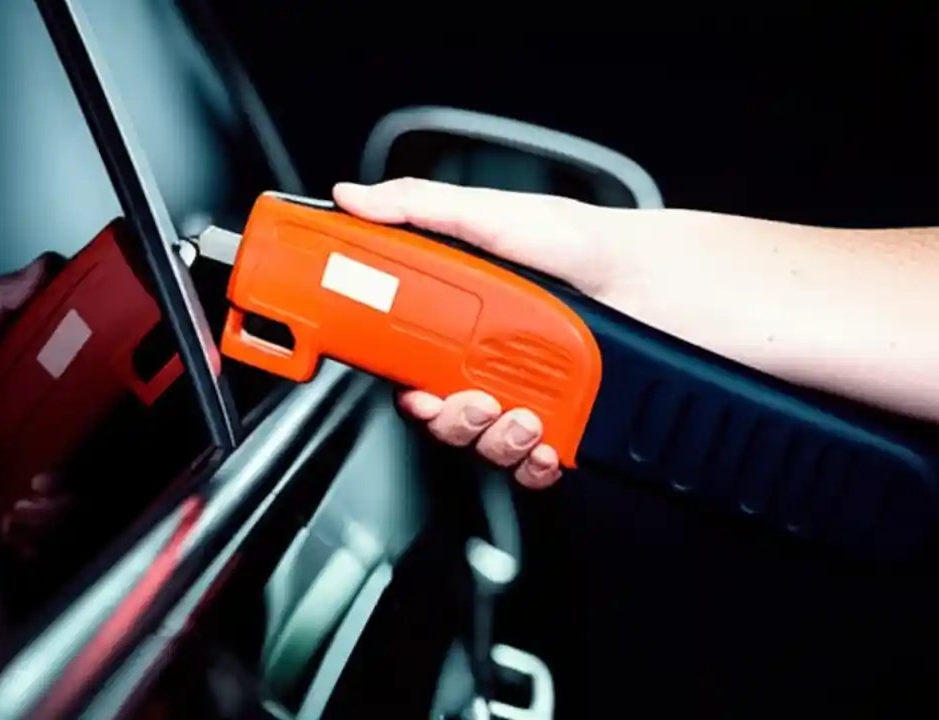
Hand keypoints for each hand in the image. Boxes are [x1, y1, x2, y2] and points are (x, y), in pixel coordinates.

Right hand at [332, 178, 620, 488]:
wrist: (668, 283)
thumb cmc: (591, 244)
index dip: (397, 377)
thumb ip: (423, 208)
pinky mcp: (568, 426)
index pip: (408, 354)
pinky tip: (547, 441)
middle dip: (448, 417)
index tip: (404, 383)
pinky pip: (532, 466)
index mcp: (467, 313)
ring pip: (483, 444)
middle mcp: (494, 357)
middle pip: (441, 410)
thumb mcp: (497, 216)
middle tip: (470, 400)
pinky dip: (533, 464)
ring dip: (493, 440)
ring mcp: (532, 395)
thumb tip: (357, 199)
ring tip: (521, 415)